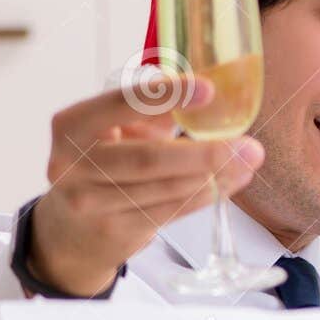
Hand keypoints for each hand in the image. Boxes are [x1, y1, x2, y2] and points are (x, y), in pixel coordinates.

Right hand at [27, 71, 263, 295]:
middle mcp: (72, 165)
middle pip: (147, 159)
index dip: (167, 96)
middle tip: (248, 145)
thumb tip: (211, 96)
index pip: (121, 104)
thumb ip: (153, 111)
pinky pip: (171, 212)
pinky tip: (232, 182)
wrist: (71, 229)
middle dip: (204, 153)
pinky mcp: (115, 231)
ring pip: (165, 189)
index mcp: (71, 126)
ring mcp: (91, 203)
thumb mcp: (117, 129)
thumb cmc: (104, 162)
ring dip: (216, 176)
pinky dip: (206, 195)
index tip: (210, 89)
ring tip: (249, 160)